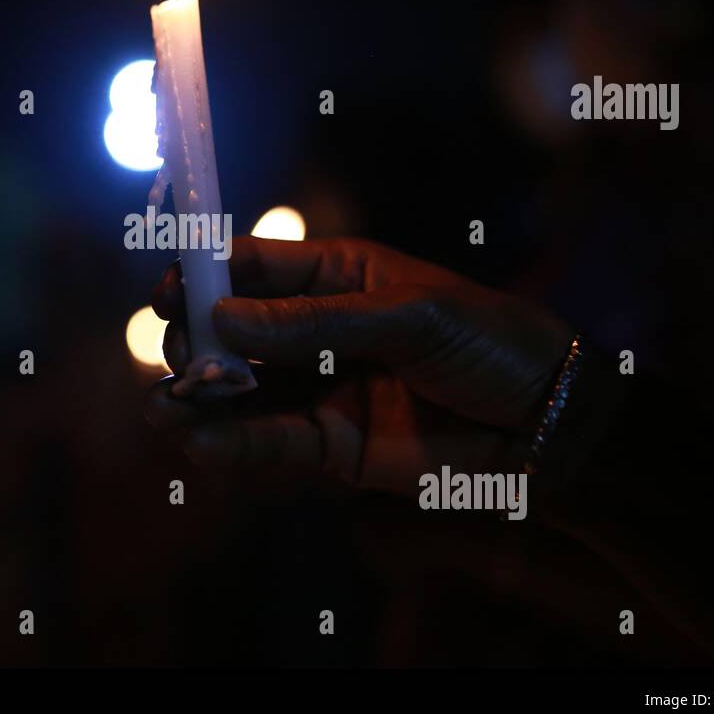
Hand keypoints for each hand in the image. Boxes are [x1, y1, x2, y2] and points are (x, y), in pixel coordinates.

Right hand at [146, 236, 573, 494]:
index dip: (205, 276)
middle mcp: (316, 331)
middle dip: (196, 342)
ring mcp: (319, 389)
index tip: (168, 293)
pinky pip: (270, 442)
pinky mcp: (330, 447)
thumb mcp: (409, 316)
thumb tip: (223, 320)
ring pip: (241, 392)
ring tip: (165, 407)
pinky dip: (232, 444)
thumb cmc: (489, 341)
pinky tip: (199, 442)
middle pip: (233, 331)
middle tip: (180, 357)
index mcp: (336, 276)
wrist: (548, 424)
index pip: (254, 267)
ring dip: (198, 398)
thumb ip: (314, 321)